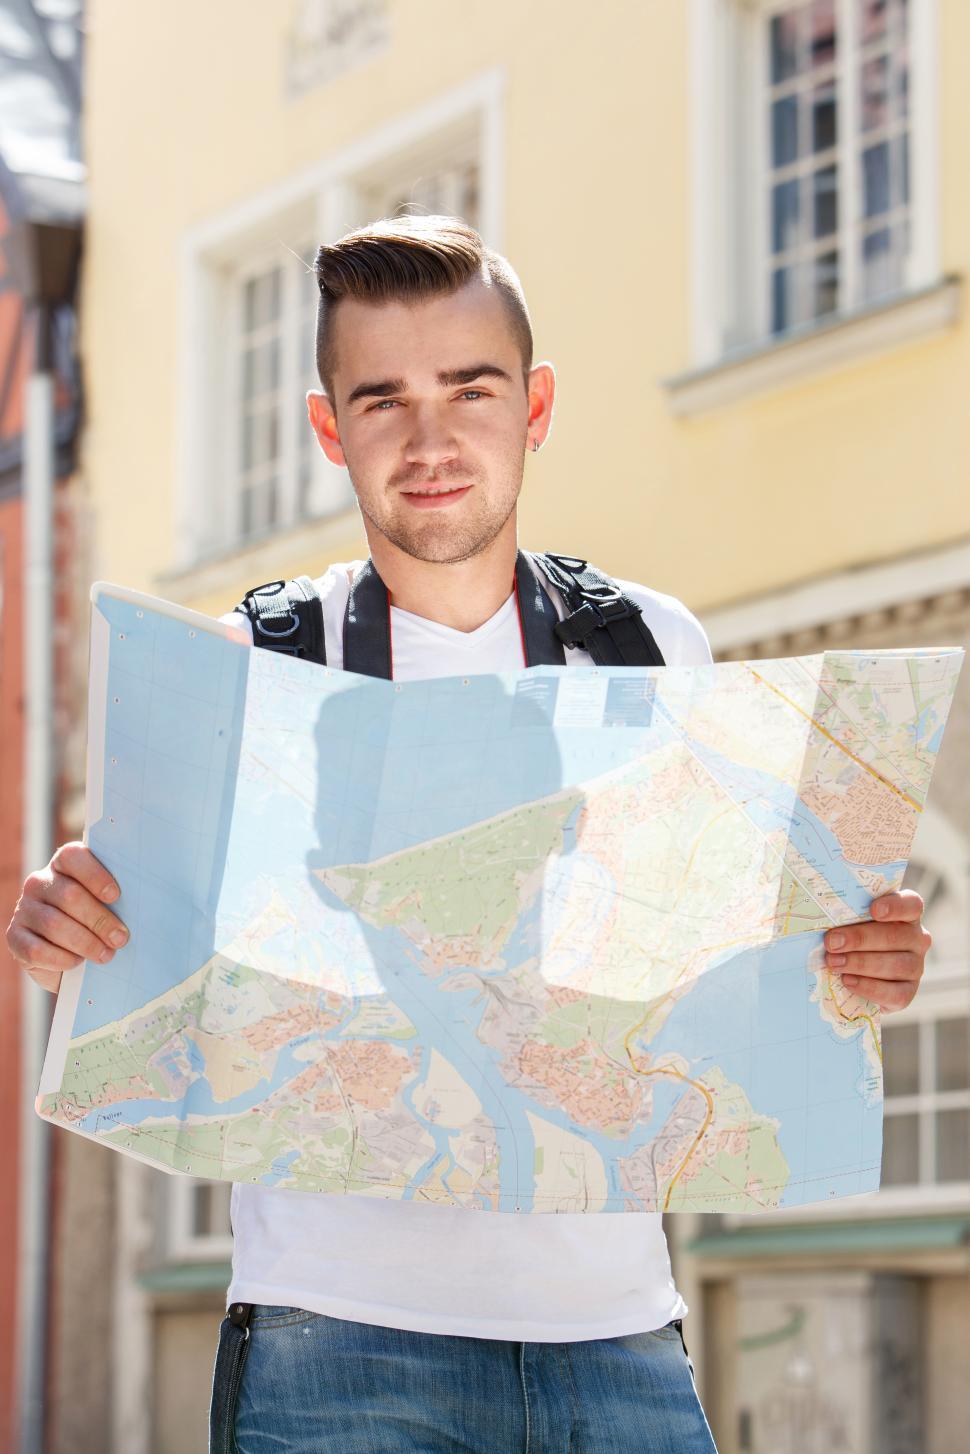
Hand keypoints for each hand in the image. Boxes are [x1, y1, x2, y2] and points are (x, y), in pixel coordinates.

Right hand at [6, 842, 128, 993]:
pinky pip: (37, 950)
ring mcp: (24, 909)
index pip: (73, 856)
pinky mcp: (14, 937)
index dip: (95, 874)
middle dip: (99, 919)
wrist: (70, 959)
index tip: (116, 895)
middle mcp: (39, 882)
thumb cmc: (98, 923)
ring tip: (106, 955)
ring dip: (85, 942)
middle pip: (69, 895)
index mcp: (64, 864)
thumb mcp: (109, 905)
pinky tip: (76, 962)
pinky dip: (61, 959)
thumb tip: (147, 902)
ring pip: (54, 924)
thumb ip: (118, 897)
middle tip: (121, 938)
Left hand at [824, 889, 929, 1011]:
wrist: (852, 973)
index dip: (895, 906)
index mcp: (905, 914)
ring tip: (834, 963)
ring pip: (895, 965)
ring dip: (860, 964)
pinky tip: (848, 981)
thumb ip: (841, 910)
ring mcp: (915, 966)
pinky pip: (895, 993)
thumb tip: (811, 900)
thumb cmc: (847, 935)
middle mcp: (916, 938)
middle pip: (895, 936)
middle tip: (832, 942)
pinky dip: (869, 988)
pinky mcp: (908, 991)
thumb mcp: (846, 919)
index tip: (873, 910)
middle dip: (860, 939)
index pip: (911, 905)